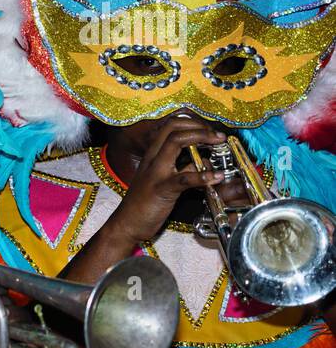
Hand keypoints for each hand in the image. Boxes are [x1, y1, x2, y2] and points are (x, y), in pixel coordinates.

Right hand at [109, 118, 226, 243]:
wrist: (126, 224)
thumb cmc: (144, 204)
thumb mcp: (163, 180)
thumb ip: (182, 168)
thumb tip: (204, 161)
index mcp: (152, 155)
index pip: (170, 125)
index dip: (192, 122)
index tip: (209, 131)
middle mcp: (153, 159)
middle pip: (174, 128)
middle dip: (199, 126)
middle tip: (217, 135)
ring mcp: (156, 172)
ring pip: (176, 142)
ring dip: (202, 139)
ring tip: (220, 144)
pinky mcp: (161, 189)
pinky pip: (184, 177)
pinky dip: (203, 175)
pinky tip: (216, 177)